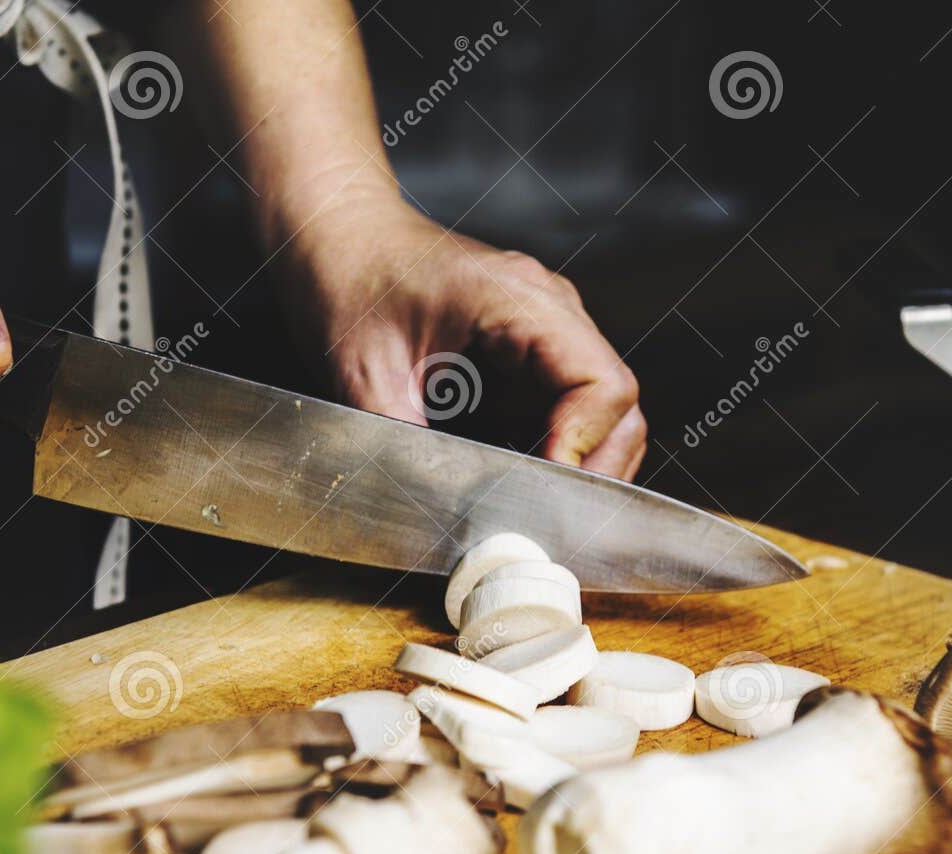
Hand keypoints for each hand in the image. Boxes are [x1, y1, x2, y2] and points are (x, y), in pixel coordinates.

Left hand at [278, 192, 644, 479]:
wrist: (335, 236)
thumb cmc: (348, 279)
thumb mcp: (364, 372)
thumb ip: (403, 442)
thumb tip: (433, 509)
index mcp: (521, 300)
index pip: (601, 382)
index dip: (584, 445)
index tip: (546, 487)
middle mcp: (548, 313)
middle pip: (616, 405)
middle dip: (591, 469)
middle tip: (547, 519)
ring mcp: (542, 335)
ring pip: (598, 415)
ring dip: (573, 466)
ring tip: (528, 507)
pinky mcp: (524, 359)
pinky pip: (560, 414)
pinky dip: (548, 455)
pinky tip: (511, 483)